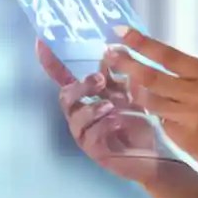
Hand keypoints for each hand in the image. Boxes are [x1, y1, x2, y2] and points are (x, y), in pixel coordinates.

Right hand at [35, 39, 174, 185]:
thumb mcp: (130, 95)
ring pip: (75, 118)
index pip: (63, 78)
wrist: (156, 155)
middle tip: (99, 80)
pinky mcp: (96, 152)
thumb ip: (116, 77)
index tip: (40, 42)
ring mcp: (86, 134)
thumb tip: (107, 52)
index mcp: (87, 98)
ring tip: (111, 105)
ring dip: (92, 108)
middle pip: (66, 97)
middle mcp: (82, 115)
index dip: (51, 62)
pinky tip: (117, 122)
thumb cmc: (140, 124)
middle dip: (80, 86)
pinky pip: (91, 138)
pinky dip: (103, 126)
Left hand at [103, 27, 197, 185]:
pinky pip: (161, 122)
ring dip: (136, 94)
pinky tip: (159, 116)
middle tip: (109, 56)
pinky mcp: (184, 137)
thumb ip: (192, 77)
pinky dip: (157, 117)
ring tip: (129, 88)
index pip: (168, 55)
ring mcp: (190, 116)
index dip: (141, 43)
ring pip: (150, 101)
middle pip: (151, 76)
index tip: (121, 32)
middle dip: (126, 64)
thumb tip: (156, 68)